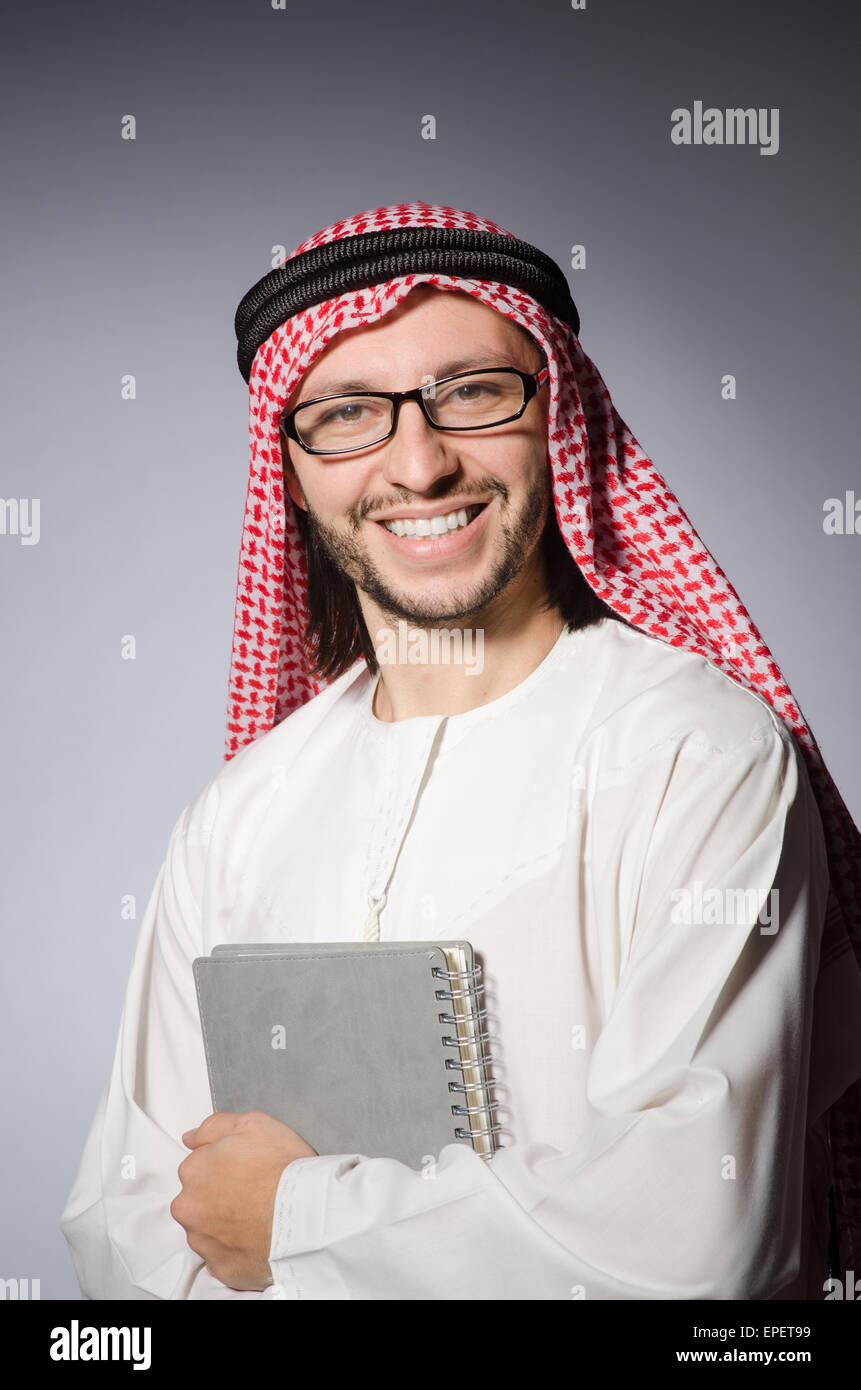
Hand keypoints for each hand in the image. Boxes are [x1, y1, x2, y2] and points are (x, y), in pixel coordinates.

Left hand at [170, 1111, 316, 1290]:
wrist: (308, 1215)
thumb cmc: (284, 1169)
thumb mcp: (253, 1124)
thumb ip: (215, 1127)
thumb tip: (192, 1137)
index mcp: (194, 1171)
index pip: (199, 1165)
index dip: (226, 1165)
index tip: (246, 1169)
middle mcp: (190, 1208)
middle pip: (199, 1199)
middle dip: (220, 1195)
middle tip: (254, 1192)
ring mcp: (204, 1242)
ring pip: (209, 1229)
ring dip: (227, 1223)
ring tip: (259, 1215)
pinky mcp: (221, 1268)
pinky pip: (224, 1256)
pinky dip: (237, 1248)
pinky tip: (258, 1236)